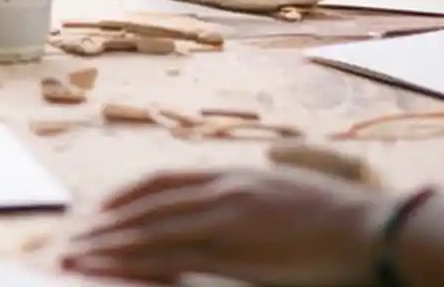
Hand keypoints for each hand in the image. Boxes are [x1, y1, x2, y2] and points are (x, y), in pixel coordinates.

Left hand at [63, 168, 390, 285]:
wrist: (368, 226)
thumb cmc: (336, 216)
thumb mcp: (283, 192)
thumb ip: (250, 197)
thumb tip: (234, 204)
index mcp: (231, 175)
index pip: (164, 180)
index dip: (128, 194)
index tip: (102, 207)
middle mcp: (219, 190)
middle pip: (147, 204)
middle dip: (106, 222)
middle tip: (75, 235)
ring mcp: (222, 217)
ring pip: (149, 230)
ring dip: (108, 243)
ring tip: (77, 254)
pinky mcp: (230, 248)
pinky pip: (169, 255)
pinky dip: (134, 261)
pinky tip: (112, 267)